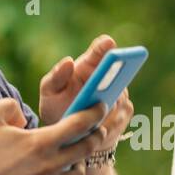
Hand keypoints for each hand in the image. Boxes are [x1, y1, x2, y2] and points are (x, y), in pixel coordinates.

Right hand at [0, 97, 108, 174]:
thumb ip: (11, 107)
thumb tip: (26, 119)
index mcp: (40, 142)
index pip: (79, 125)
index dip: (94, 113)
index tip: (100, 108)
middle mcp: (48, 166)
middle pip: (88, 150)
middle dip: (97, 137)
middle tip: (96, 131)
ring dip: (79, 164)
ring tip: (73, 157)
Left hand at [38, 34, 134, 151]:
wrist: (65, 130)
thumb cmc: (56, 104)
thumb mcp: (49, 91)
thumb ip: (55, 77)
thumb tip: (68, 61)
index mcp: (90, 64)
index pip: (101, 50)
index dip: (105, 46)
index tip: (109, 44)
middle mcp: (109, 76)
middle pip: (119, 74)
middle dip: (117, 80)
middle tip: (110, 88)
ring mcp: (120, 93)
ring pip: (120, 100)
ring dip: (109, 110)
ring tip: (96, 120)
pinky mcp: (124, 112)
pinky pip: (121, 117)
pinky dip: (110, 124)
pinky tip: (98, 131)